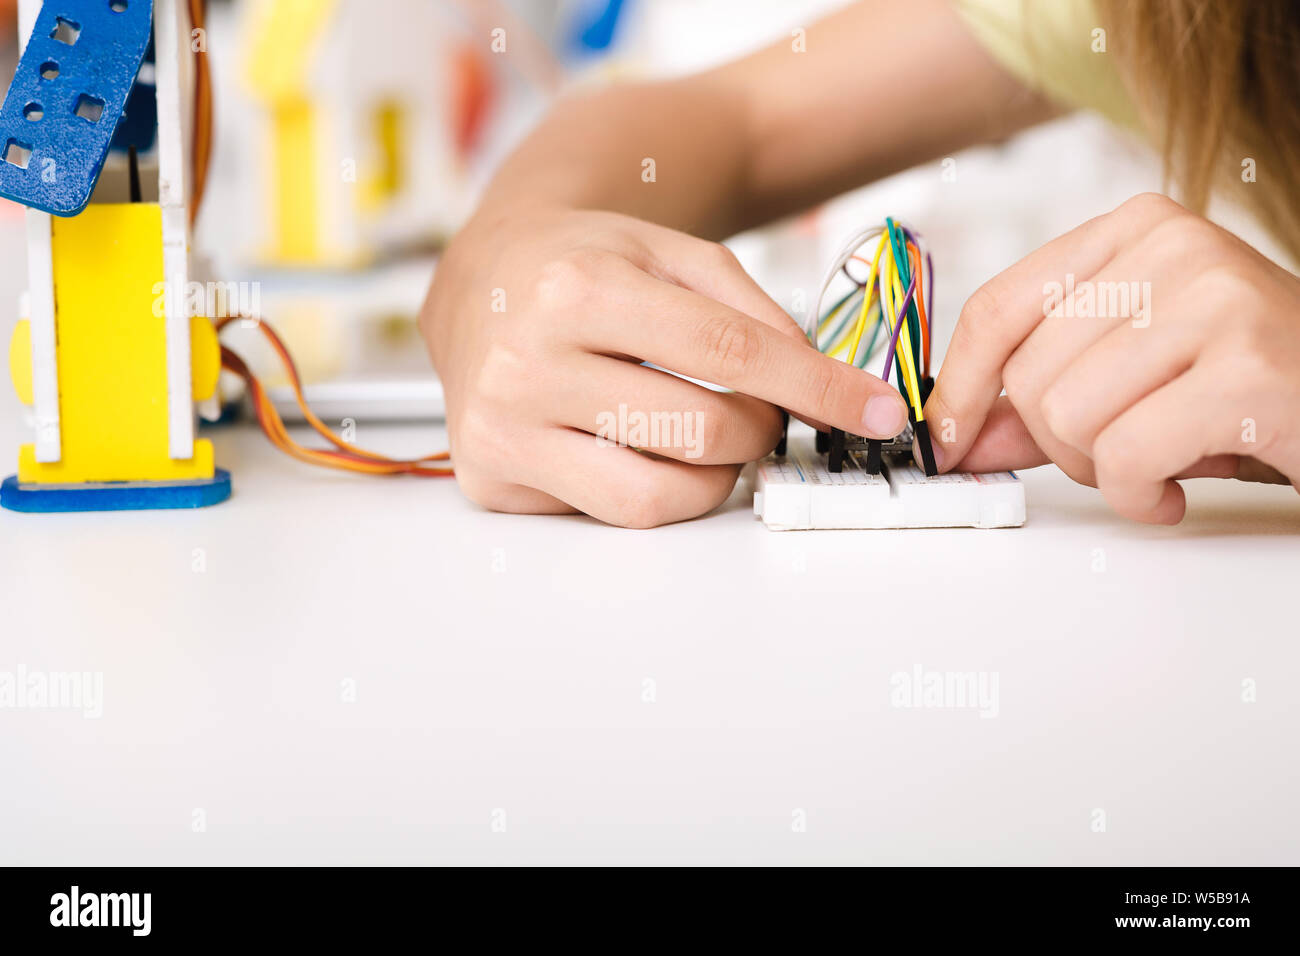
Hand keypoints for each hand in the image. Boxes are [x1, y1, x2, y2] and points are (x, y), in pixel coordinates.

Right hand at [420, 207, 909, 526]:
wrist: (478, 283)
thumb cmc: (584, 266)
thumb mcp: (672, 252)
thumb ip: (754, 312)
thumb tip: (825, 392)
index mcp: (578, 287)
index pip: (727, 353)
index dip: (817, 388)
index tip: (877, 412)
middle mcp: (528, 362)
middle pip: (701, 432)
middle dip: (761, 430)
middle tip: (761, 412)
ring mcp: (502, 428)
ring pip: (658, 496)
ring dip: (717, 476)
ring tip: (709, 435)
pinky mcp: (492, 477)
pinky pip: (614, 513)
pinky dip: (661, 490)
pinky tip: (648, 449)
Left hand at [925, 193, 1299, 523]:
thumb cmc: (1247, 389)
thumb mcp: (1133, 377)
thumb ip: (1038, 399)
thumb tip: (953, 434)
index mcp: (1135, 229)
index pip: (998, 307)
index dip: (959, 387)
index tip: (947, 440)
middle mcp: (1172, 247)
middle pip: (1028, 374)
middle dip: (1056, 443)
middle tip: (1119, 452)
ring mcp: (1213, 300)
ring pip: (1066, 415)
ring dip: (1100, 470)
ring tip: (1157, 462)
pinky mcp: (1245, 369)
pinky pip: (1123, 456)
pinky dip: (1136, 496)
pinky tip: (1173, 490)